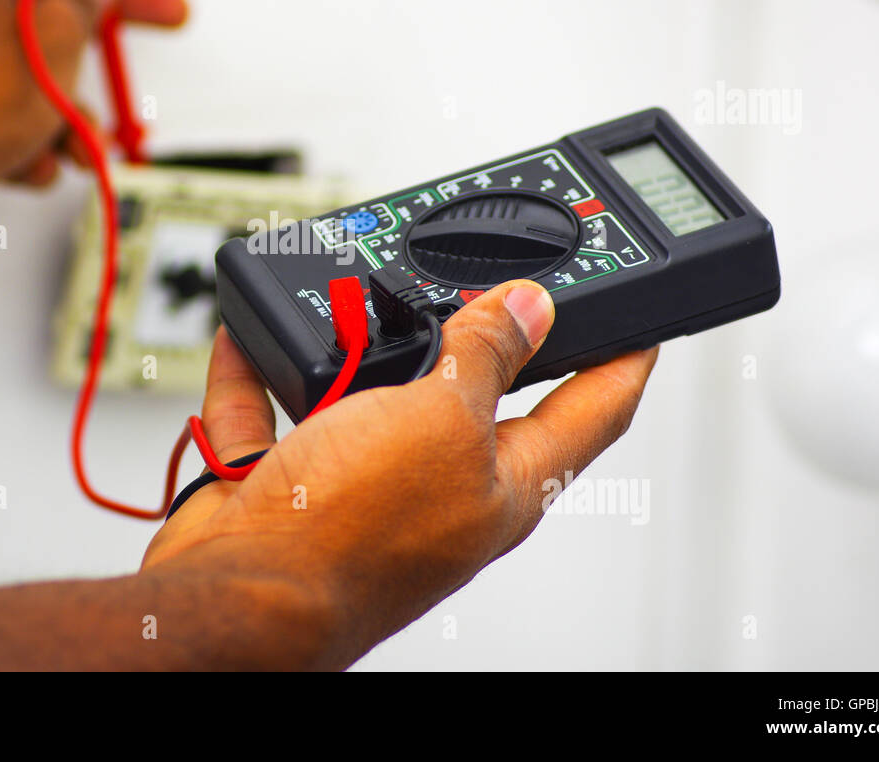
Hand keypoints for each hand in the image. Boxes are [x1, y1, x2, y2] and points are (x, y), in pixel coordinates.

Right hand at [142, 280, 657, 665]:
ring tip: (355, 297)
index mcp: (503, 483)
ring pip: (374, 395)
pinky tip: (252, 340)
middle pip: (477, 397)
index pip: (594, 412)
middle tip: (486, 280)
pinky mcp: (297, 482)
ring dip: (360, 345)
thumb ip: (487, 359)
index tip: (646, 318)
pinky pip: (285, 411)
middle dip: (476, 335)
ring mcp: (367, 485)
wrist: (233, 598)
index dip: (628, 359)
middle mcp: (440, 486)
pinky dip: (265, 372)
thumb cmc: (346, 541)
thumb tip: (529, 308)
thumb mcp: (438, 423)